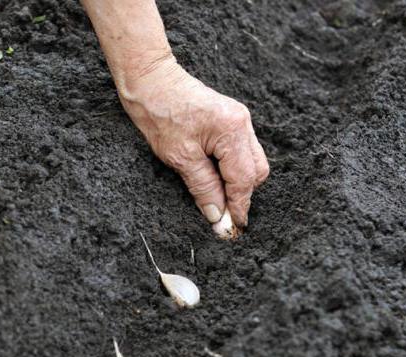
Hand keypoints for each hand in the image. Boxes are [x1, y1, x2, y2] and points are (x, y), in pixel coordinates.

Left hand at [118, 56, 268, 226]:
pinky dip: (231, 168)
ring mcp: (238, 119)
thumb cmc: (159, 113)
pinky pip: (240, 151)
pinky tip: (215, 178)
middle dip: (242, 194)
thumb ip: (203, 187)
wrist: (150, 80)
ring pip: (250, 161)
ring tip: (217, 197)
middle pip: (256, 170)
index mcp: (232, 130)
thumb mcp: (179, 157)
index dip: (239, 205)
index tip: (233, 227)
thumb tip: (217, 214)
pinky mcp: (230, 119)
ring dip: (237, 182)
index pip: (244, 178)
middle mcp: (242, 123)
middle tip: (223, 215)